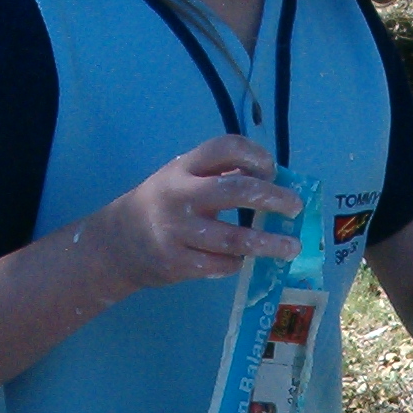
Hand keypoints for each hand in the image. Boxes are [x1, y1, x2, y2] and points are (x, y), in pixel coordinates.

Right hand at [92, 136, 301, 296]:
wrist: (117, 243)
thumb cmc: (163, 205)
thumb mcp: (183, 179)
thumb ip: (220, 175)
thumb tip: (270, 179)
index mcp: (183, 167)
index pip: (224, 148)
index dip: (254, 155)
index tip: (272, 169)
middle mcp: (180, 195)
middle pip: (235, 191)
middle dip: (272, 197)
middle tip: (295, 207)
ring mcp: (178, 231)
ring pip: (234, 239)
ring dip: (269, 243)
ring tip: (292, 247)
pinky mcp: (178, 263)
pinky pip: (221, 264)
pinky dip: (240, 262)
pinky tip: (248, 260)